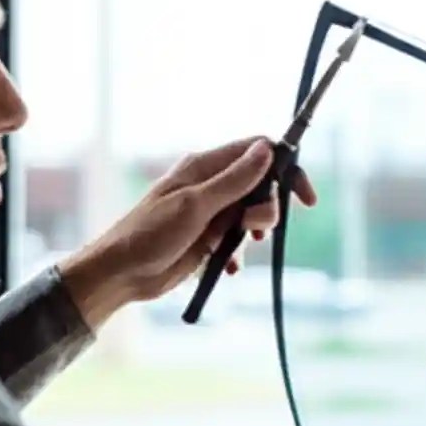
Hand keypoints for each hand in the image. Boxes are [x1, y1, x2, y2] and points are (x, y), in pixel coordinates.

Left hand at [59, 136, 316, 328]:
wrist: (121, 275)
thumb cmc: (149, 235)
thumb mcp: (196, 205)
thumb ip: (235, 179)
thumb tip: (267, 150)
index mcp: (205, 166)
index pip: (258, 152)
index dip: (286, 170)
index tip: (305, 199)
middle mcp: (211, 184)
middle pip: (262, 186)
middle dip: (267, 210)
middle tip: (253, 230)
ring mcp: (211, 211)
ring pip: (253, 214)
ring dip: (253, 233)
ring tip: (233, 248)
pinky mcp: (210, 236)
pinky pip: (239, 239)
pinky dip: (239, 252)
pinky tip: (227, 266)